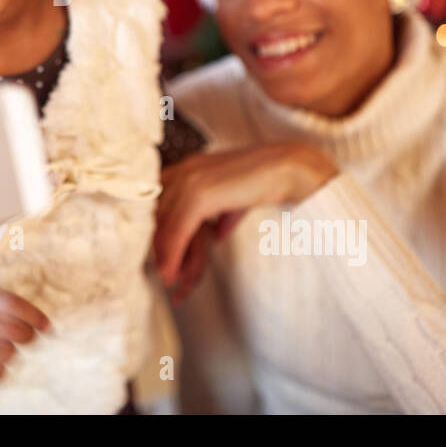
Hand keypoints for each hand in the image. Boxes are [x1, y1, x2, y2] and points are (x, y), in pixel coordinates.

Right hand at [0, 287, 49, 381]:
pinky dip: (0, 369)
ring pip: (8, 353)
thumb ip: (12, 307)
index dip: (34, 316)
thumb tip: (47, 325)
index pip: (12, 305)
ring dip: (10, 352)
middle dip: (26, 336)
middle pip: (14, 331)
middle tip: (24, 337)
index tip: (47, 326)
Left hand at [153, 142, 338, 294]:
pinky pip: (178, 229)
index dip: (158, 229)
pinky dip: (173, 254)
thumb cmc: (265, 181)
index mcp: (189, 167)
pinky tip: (171, 273)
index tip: (160, 253)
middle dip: (158, 245)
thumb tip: (217, 233)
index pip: (159, 202)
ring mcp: (190, 178)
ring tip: (166, 279)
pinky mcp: (201, 193)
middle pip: (157, 214)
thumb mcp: (235, 198)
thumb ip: (221, 213)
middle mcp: (184, 169)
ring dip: (163, 255)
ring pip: (164, 223)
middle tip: (162, 270)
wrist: (289, 168)